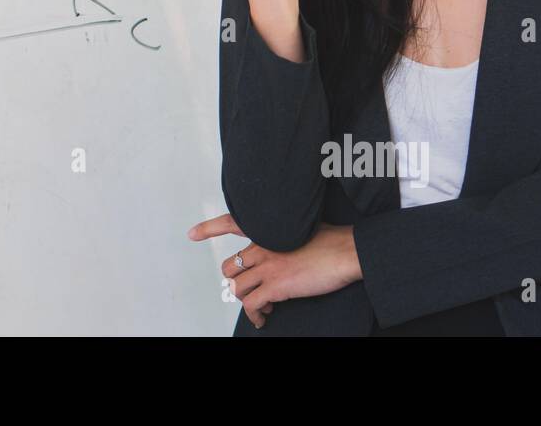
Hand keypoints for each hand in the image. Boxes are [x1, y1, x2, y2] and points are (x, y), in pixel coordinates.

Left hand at [188, 214, 360, 329]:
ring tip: (261, 307)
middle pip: (230, 266)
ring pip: (237, 287)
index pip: (231, 222)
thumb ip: (286, 237)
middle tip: (249, 292)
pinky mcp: (275, 286)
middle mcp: (262, 247)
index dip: (209, 228)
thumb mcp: (303, 228)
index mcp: (268, 231)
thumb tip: (284, 252)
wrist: (346, 252)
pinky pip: (251, 305)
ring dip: (246, 301)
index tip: (193, 234)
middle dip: (236, 282)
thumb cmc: (332, 242)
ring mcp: (267, 266)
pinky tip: (264, 318)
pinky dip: (255, 315)